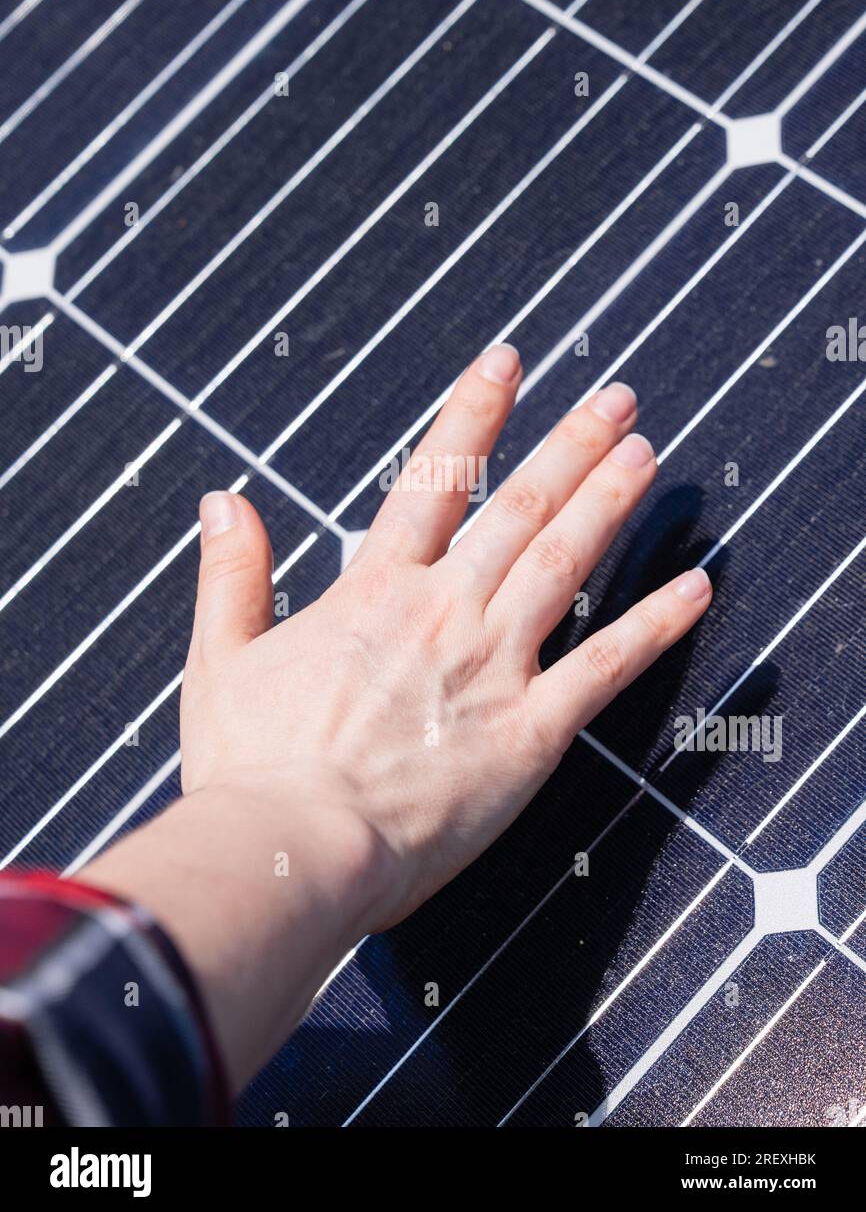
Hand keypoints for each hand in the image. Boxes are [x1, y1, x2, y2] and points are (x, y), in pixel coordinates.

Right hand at [181, 344, 711, 933]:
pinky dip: (655, 624)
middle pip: (520, 507)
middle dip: (572, 444)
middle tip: (617, 399)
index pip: (434, 477)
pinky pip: (606, 666)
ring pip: (565, 563)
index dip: (475, 412)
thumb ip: (232, 575)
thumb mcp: (220, 659)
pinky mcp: (531, 731)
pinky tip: (694, 589)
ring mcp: (493, 665)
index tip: (507, 362)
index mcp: (375, 590)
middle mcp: (444, 611)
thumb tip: (225, 501)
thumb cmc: (252, 768)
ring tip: (647, 454)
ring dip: (611, 502)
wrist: (297, 849)